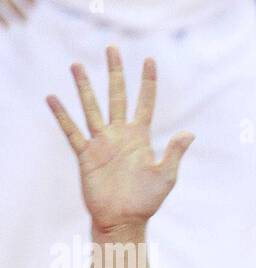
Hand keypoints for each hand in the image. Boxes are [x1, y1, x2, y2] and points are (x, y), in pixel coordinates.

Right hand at [46, 49, 193, 232]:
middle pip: (117, 95)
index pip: (145, 102)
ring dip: (84, 87)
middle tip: (111, 48)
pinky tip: (53, 98)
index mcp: (141, 136)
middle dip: (115, 72)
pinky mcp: (86, 155)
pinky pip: (72, 131)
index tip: (149, 59)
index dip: (148, 81)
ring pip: (92, 107)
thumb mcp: (166, 175)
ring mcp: (101, 143)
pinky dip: (62, 115)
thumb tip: (190, 133)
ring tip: (76, 65)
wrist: (124, 219)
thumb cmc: (147, 200)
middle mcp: (120, 134)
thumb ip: (175, 152)